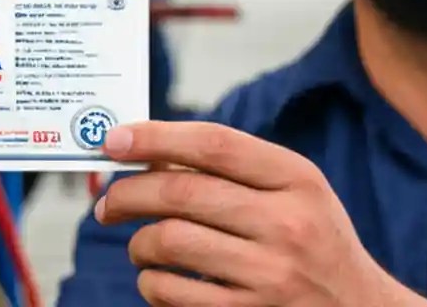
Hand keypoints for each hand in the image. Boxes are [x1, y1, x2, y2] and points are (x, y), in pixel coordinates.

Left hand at [95, 121, 426, 306]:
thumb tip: (151, 153)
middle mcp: (287, 223)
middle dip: (129, 193)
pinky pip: (171, 292)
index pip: (215, 144)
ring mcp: (268, 274)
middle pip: (182, 192)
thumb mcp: (298, 195)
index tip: (114, 140)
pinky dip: (152, 284)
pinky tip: (160, 280)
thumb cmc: (317, 245)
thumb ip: (237, 171)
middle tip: (109, 202)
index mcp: (299, 180)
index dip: (156, 136)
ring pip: (168, 241)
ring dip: (139, 243)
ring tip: (141, 245)